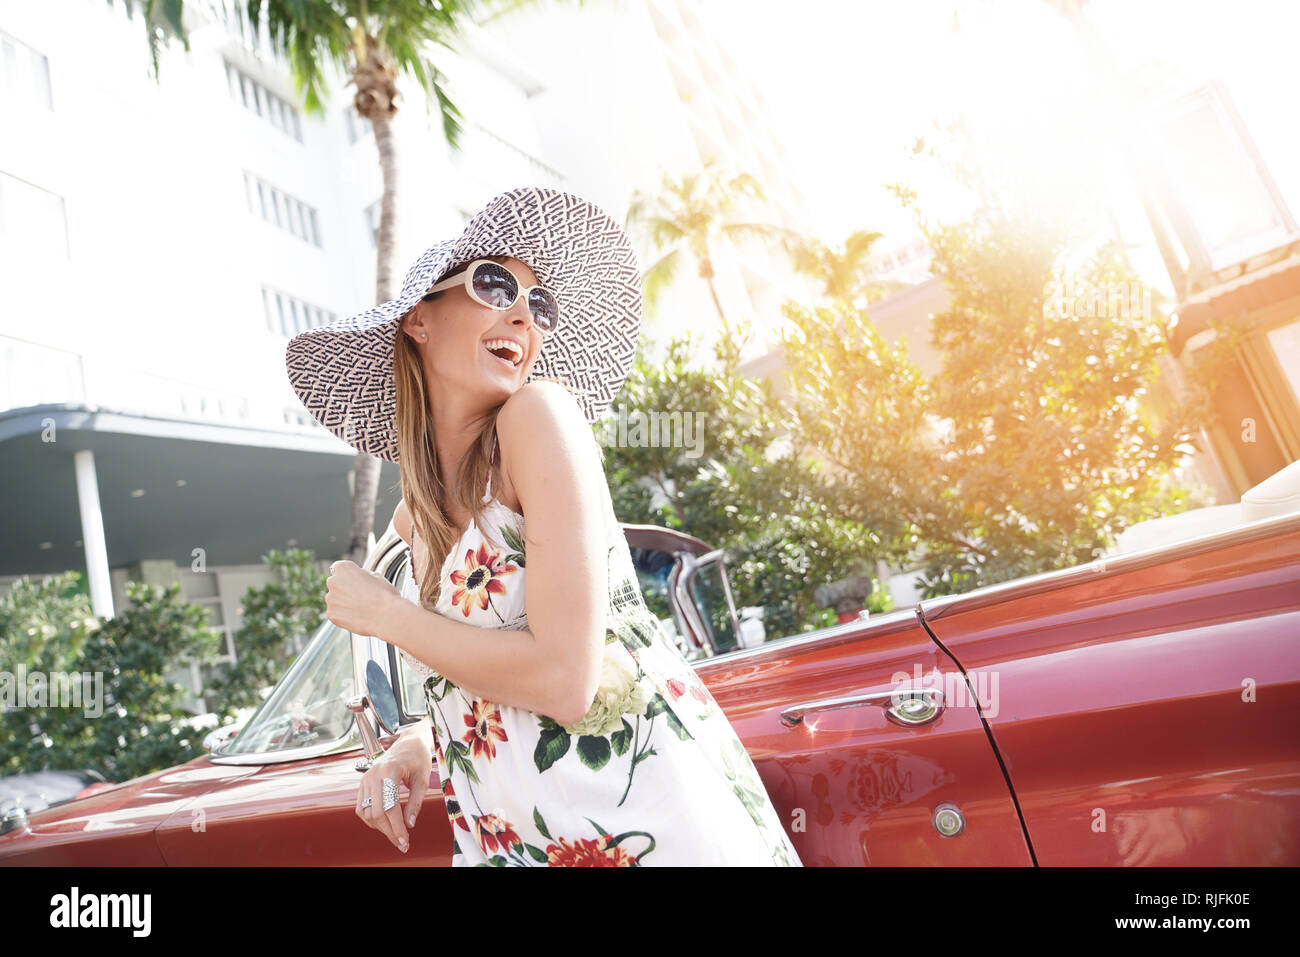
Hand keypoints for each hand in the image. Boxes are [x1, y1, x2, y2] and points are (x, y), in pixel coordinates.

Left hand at [326, 560, 398, 635]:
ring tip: (360, 609)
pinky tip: (356, 617)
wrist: (385, 616)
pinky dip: (343, 615)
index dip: (350, 576)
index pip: (340, 569)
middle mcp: (333, 581)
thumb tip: (360, 579)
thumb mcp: (377, 577)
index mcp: (343, 568)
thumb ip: (363, 575)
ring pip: (335, 600)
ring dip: (343, 603)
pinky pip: (335, 613)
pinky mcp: (331, 614)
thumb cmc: (384, 595)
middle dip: (344, 590)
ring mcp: (330, 598)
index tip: (357, 582)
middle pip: (335, 584)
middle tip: (359, 597)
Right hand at [355, 730, 433, 853]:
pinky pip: (361, 807)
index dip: (397, 827)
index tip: (405, 841)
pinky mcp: (363, 782)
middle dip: (389, 832)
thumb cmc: (418, 759)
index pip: (390, 807)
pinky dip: (371, 819)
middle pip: (376, 813)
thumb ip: (415, 803)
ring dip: (380, 828)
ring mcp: (365, 778)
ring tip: (396, 834)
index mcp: (390, 770)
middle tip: (402, 843)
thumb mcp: (422, 780)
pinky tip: (385, 824)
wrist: (409, 743)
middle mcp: (373, 774)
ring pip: (366, 813)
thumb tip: (409, 825)